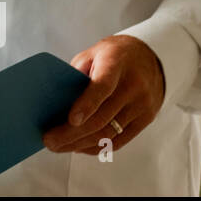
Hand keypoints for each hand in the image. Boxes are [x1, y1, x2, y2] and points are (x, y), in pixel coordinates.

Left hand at [43, 35, 164, 154]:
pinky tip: (80, 147)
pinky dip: (97, 147)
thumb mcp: (92, 53)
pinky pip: (120, 141)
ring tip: (59, 146)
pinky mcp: (146, 119)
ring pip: (109, 134)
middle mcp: (133, 86)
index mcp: (115, 64)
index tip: (70, 120)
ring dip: (80, 144)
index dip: (86, 105)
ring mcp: (142, 105)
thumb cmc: (115, 55)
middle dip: (72, 134)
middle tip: (50, 141)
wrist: (150, 56)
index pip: (102, 87)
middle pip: (102, 118)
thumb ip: (76, 73)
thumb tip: (56, 102)